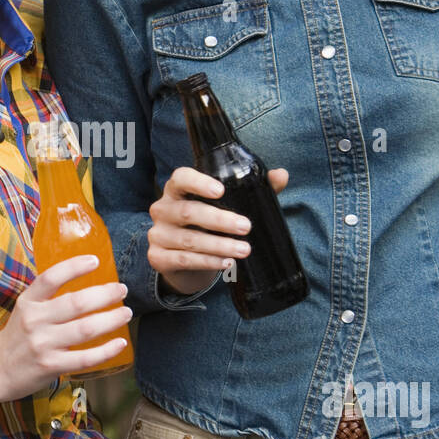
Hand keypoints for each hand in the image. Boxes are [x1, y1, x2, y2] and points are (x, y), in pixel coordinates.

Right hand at [0, 254, 131, 400]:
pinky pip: (85, 358)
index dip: (73, 267)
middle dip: (105, 294)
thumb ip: (49, 297)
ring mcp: (42, 345)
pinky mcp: (51, 366)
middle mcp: (34, 321)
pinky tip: (120, 342)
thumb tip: (88, 282)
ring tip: (126, 313)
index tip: (95, 260)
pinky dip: (106, 350)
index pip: (50, 278)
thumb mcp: (26, 309)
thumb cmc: (18, 336)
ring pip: (85, 329)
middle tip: (122, 289)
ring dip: (111, 319)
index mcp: (28, 302)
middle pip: (76, 303)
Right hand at [148, 165, 289, 295]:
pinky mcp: (158, 257)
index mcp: (176, 189)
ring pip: (189, 240)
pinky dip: (207, 262)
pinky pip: (184, 260)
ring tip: (244, 250)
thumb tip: (280, 175)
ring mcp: (158, 234)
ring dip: (219, 245)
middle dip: (220, 220)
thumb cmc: (205, 224)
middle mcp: (163, 209)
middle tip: (246, 227)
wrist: (180, 259)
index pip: (181, 178)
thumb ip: (251, 189)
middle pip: (188, 212)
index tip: (221, 191)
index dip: (199, 183)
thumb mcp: (224, 205)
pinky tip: (226, 263)